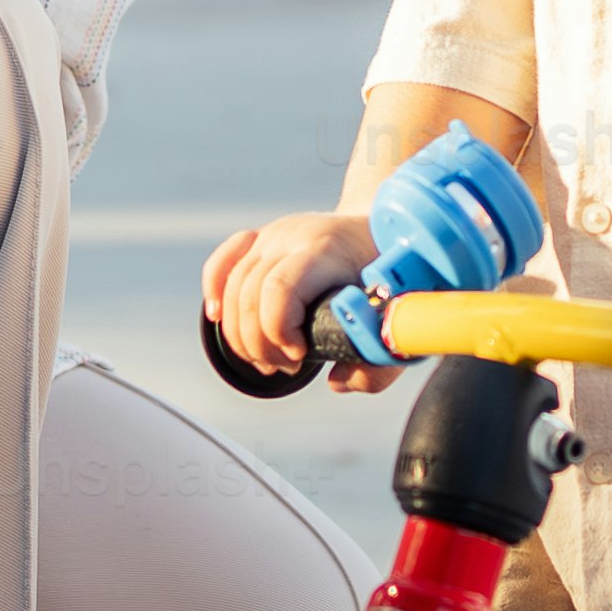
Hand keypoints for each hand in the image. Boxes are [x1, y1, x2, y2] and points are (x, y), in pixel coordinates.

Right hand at [205, 208, 395, 391]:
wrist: (388, 228)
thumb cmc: (393, 276)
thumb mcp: (397, 319)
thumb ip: (378, 363)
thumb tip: (336, 382)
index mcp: (326, 250)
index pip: (279, 288)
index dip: (278, 331)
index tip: (300, 357)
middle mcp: (293, 236)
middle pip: (250, 295)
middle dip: (260, 344)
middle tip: (288, 367)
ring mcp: (274, 235)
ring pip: (233, 287)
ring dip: (241, 335)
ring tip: (269, 358)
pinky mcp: (261, 239)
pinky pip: (223, 262)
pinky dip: (214, 291)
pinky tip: (216, 317)